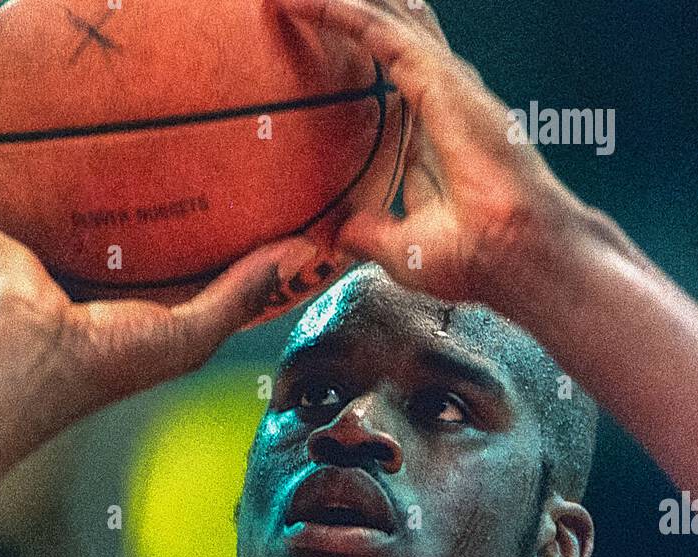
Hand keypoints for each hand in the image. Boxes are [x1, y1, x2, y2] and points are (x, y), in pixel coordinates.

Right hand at [0, 121, 318, 407]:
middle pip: (86, 225)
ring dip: (19, 171)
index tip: (210, 191)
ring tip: (35, 124)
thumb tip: (305, 251)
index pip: (151, 260)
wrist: (37, 365)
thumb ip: (244, 292)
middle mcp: (69, 281)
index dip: (174, 228)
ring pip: (20, 206)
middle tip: (135, 139)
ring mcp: (20, 266)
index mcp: (119, 304)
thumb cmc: (113, 360)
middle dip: (101, 187)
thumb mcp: (194, 329)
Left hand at [274, 0, 576, 307]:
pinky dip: (344, 14)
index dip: (358, 50)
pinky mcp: (440, 82)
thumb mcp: (402, 250)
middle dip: (351, 8)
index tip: (313, 36)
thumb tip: (336, 234)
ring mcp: (445, 84)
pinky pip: (383, 35)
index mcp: (436, 130)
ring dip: (342, 3)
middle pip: (392, 32)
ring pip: (388, 20)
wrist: (516, 259)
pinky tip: (309, 1)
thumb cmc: (476, 261)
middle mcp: (443, 97)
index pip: (392, 74)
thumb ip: (369, 233)